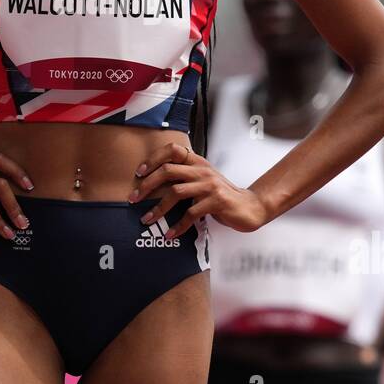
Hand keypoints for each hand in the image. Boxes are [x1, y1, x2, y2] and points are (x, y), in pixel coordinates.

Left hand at [128, 142, 270, 237]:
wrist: (250, 207)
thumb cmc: (221, 196)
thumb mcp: (203, 182)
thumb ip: (185, 178)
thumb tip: (153, 185)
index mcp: (198, 162)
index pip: (173, 150)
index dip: (153, 159)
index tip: (138, 173)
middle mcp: (203, 170)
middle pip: (168, 171)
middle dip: (147, 185)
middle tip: (133, 199)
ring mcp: (210, 185)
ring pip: (176, 192)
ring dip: (158, 208)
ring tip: (147, 220)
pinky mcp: (217, 201)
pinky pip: (191, 214)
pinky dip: (178, 226)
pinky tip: (170, 234)